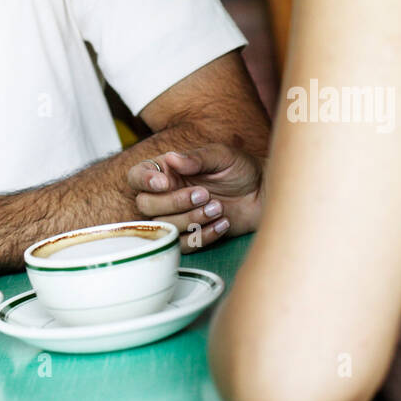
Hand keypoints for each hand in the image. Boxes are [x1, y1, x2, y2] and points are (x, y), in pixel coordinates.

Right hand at [127, 146, 264, 253]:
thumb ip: (197, 157)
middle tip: (204, 194)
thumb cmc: (241, 169)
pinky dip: (203, 236)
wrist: (263, 193)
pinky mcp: (192, 236)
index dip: (144, 180)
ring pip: (164, 227)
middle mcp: (167, 194)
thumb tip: (171, 158)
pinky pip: (184, 245)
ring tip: (218, 207)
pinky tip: (222, 223)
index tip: (165, 182)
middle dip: (174, 202)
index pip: (137, 176)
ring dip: (191, 219)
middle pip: (146, 205)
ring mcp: (178, 217)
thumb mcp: (221, 156)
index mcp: (168, 171)